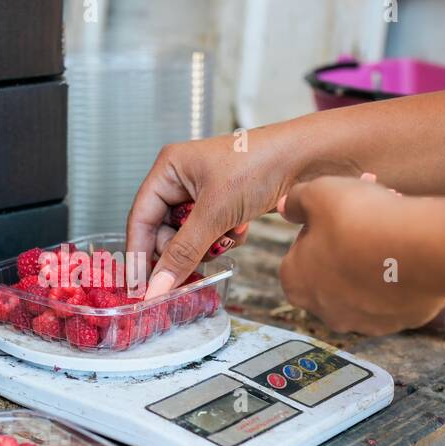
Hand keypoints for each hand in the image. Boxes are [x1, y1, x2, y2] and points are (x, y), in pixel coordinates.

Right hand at [127, 128, 304, 297]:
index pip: (140, 218)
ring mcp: (202, 192)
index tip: (139, 286)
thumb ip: (183, 252)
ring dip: (208, 244)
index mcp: (168, 169)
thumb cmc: (259, 166)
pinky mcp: (223, 204)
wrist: (306, 159)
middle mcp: (181, 179)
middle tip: (199, 257)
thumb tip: (158, 286)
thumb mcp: (215, 212)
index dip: (139, 254)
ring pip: (188, 237)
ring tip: (228, 233)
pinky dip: (224, 238)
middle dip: (184, 248)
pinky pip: (209, 234)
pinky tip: (241, 228)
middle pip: (164, 231)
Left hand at [278, 176, 444, 334]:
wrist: (420, 248)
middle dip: (349, 239)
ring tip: (397, 227)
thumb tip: (286, 206)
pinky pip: (397, 294)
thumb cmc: (360, 220)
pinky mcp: (399, 322)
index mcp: (295, 283)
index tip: (341, 208)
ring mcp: (364, 321)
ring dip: (375, 257)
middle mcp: (324, 310)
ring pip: (366, 282)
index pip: (301, 250)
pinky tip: (413, 251)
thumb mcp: (319, 193)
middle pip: (334, 267)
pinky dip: (402, 274)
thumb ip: (297, 200)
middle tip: (373, 210)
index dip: (322, 223)